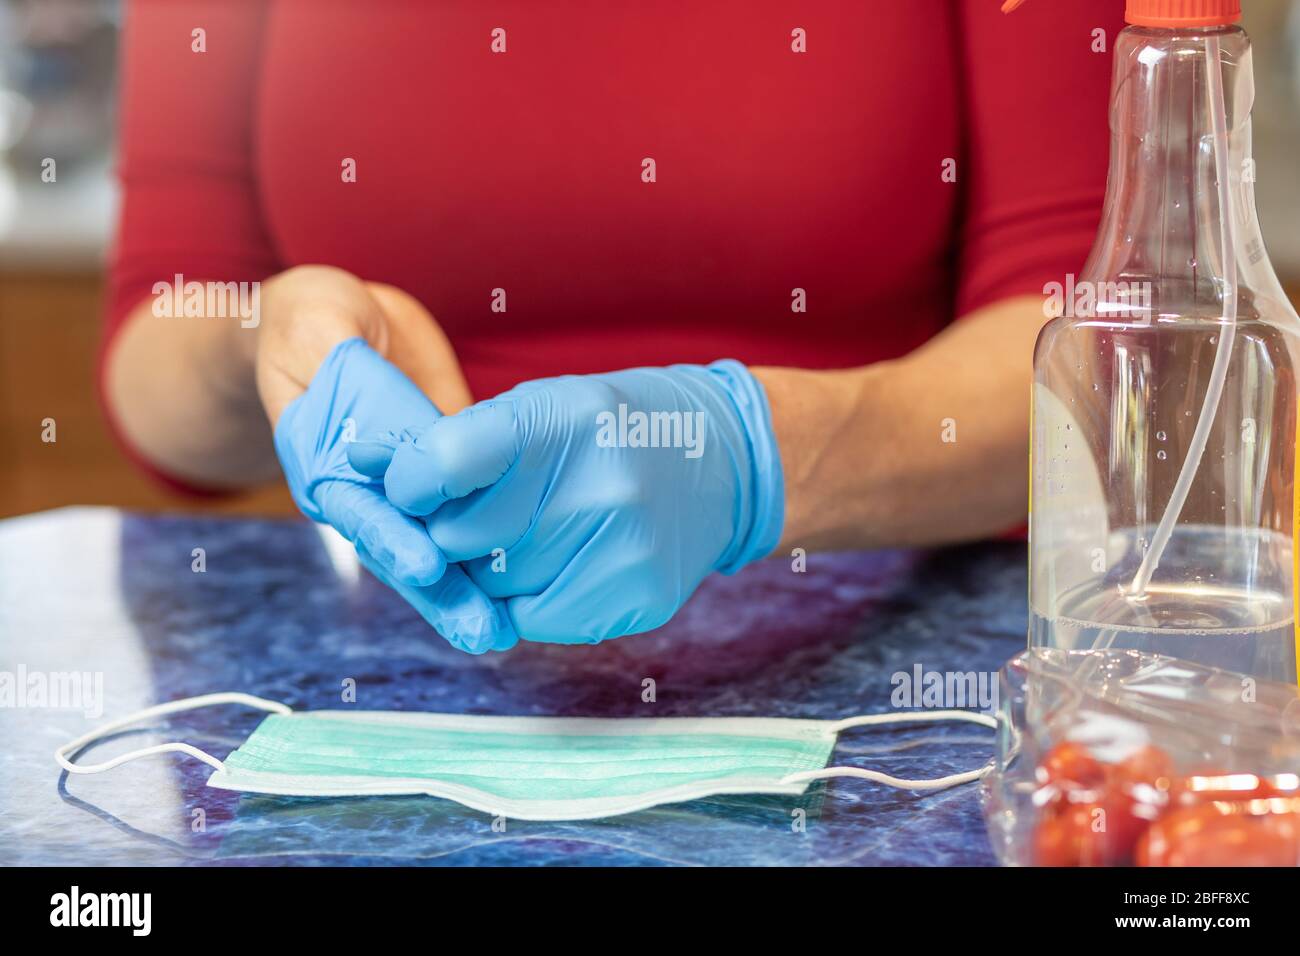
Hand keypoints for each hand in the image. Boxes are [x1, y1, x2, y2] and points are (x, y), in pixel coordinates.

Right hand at [256, 268, 514, 652]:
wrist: (347, 330)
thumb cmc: (318, 324)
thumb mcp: (319, 321)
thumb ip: (335, 354)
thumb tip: (352, 373)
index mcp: (322, 461)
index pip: (359, 503)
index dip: (390, 534)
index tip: (426, 565)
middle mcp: (361, 493)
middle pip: (400, 548)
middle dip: (439, 592)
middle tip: (480, 630)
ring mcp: (403, 496)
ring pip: (434, 550)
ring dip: (465, 595)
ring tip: (498, 635)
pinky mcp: (443, 488)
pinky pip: (464, 526)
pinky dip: (485, 563)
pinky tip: (515, 602)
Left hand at [348, 363, 784, 643]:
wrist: (721, 463)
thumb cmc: (612, 429)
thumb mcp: (544, 406)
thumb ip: (458, 443)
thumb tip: (357, 465)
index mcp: (564, 420)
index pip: (445, 462)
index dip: (410, 482)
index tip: (408, 486)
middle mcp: (596, 486)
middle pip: (461, 540)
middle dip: (449, 533)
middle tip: (474, 515)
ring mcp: (620, 551)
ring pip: (493, 588)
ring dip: (488, 570)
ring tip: (531, 533)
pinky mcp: (635, 600)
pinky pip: (535, 618)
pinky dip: (528, 598)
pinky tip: (560, 563)